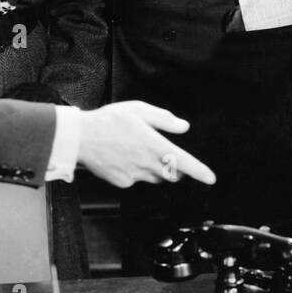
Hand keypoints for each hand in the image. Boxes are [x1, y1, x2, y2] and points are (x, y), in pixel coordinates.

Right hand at [75, 101, 214, 188]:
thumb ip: (164, 119)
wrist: (80, 138)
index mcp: (154, 145)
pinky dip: (135, 171)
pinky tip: (123, 157)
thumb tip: (183, 126)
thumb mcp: (139, 110)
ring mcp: (135, 175)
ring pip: (154, 177)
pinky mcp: (123, 182)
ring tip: (136, 150)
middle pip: (172, 174)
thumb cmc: (109, 120)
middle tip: (164, 153)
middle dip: (175, 168)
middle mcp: (147, 163)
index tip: (210, 178)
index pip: (184, 162)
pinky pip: (136, 179)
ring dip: (154, 168)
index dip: (200, 171)